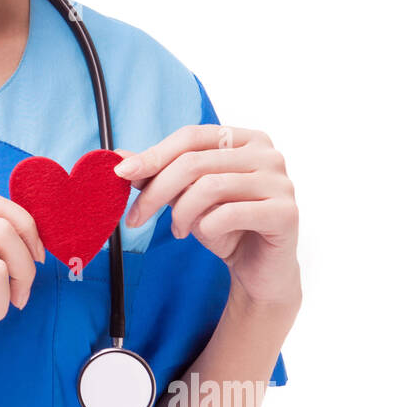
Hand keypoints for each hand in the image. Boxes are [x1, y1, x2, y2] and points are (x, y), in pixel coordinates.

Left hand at [114, 125, 300, 311]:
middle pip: (195, 162)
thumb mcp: (186, 197)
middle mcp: (267, 153)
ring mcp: (280, 181)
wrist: (259, 270)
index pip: (190, 136)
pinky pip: (230, 213)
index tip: (121, 173)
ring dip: (181, 213)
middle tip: (135, 217)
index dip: (153, 154)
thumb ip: (159, 174)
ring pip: (210, 186)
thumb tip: (119, 158)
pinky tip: (202, 235)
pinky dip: (205, 227)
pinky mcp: (285, 212)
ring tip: (177, 230)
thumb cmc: (225, 226)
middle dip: (156, 192)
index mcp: (244, 139)